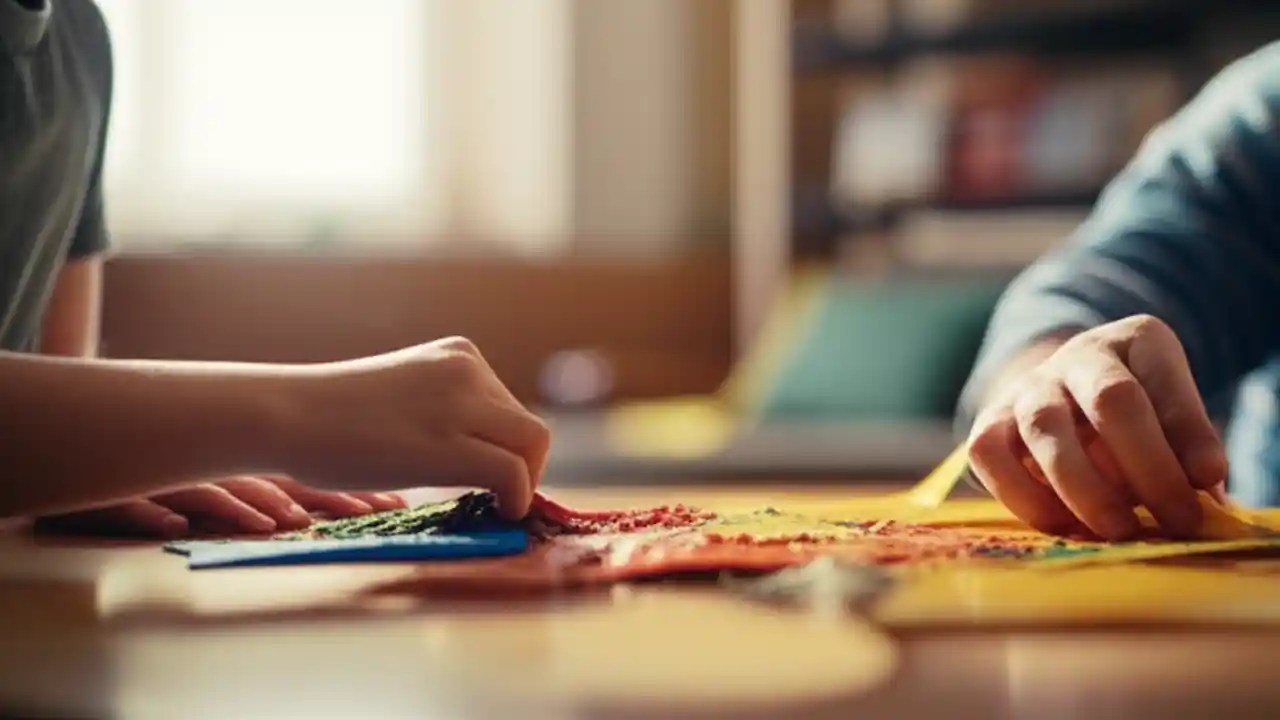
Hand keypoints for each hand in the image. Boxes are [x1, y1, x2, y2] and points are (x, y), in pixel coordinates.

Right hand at [35, 475, 404, 537]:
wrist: (101, 448)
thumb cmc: (170, 476)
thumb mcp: (223, 482)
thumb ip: (265, 492)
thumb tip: (313, 512)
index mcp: (252, 470)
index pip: (312, 481)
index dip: (355, 493)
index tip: (400, 503)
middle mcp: (227, 473)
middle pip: (281, 485)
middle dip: (329, 499)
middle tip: (372, 512)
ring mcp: (184, 482)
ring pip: (220, 490)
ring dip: (253, 506)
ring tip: (290, 522)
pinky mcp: (136, 493)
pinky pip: (147, 504)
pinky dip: (157, 515)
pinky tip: (175, 529)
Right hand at [281, 337, 551, 519]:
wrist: (284, 414)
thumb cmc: (329, 417)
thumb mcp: (406, 396)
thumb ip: (447, 413)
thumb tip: (486, 457)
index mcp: (460, 355)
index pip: (512, 409)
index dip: (511, 451)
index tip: (490, 480)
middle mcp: (468, 370)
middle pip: (530, 430)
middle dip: (524, 469)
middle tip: (496, 499)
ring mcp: (460, 403)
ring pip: (532, 449)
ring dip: (523, 485)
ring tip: (493, 506)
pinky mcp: (449, 444)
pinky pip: (513, 475)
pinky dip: (516, 500)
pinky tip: (497, 512)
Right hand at [967, 315, 1227, 538]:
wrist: (1067, 397)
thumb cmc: (1137, 415)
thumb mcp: (1175, 414)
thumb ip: (1189, 443)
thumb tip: (1204, 485)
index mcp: (1136, 341)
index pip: (1164, 382)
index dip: (1188, 434)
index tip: (1208, 480)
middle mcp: (1077, 355)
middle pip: (1111, 401)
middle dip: (1149, 468)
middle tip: (1178, 521)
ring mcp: (1027, 387)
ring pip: (1046, 428)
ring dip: (1087, 490)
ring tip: (1121, 530)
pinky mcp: (988, 424)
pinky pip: (991, 455)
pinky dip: (1026, 498)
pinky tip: (1065, 525)